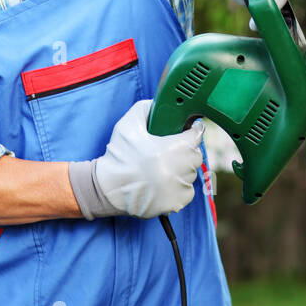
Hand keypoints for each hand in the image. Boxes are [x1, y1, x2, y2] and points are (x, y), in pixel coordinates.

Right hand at [69, 99, 204, 219]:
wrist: (108, 189)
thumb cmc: (120, 156)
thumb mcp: (129, 124)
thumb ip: (146, 108)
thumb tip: (160, 103)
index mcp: (177, 147)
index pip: (197, 134)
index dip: (189, 132)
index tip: (181, 134)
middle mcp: (183, 168)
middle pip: (195, 155)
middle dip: (183, 152)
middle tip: (165, 152)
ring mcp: (181, 187)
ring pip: (190, 174)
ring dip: (180, 170)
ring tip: (159, 169)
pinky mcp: (178, 202)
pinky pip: (186, 191)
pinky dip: (177, 187)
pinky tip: (160, 183)